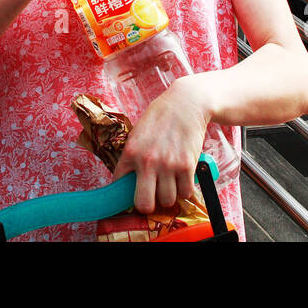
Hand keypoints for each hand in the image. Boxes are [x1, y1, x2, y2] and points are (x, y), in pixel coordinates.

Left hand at [112, 78, 210, 213]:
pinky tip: (182, 178)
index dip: (125, 190)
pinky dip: (185, 189)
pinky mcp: (187, 166)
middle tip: (152, 195)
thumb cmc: (161, 116)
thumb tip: (128, 179)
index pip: (120, 184)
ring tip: (170, 182)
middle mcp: (148, 161)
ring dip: (169, 194)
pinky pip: (185, 192)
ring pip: (167, 200)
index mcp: (131, 152)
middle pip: (144, 204)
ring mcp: (168, 165)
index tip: (132, 191)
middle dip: (148, 203)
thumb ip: (133, 155)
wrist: (185, 103)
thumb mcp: (138, 133)